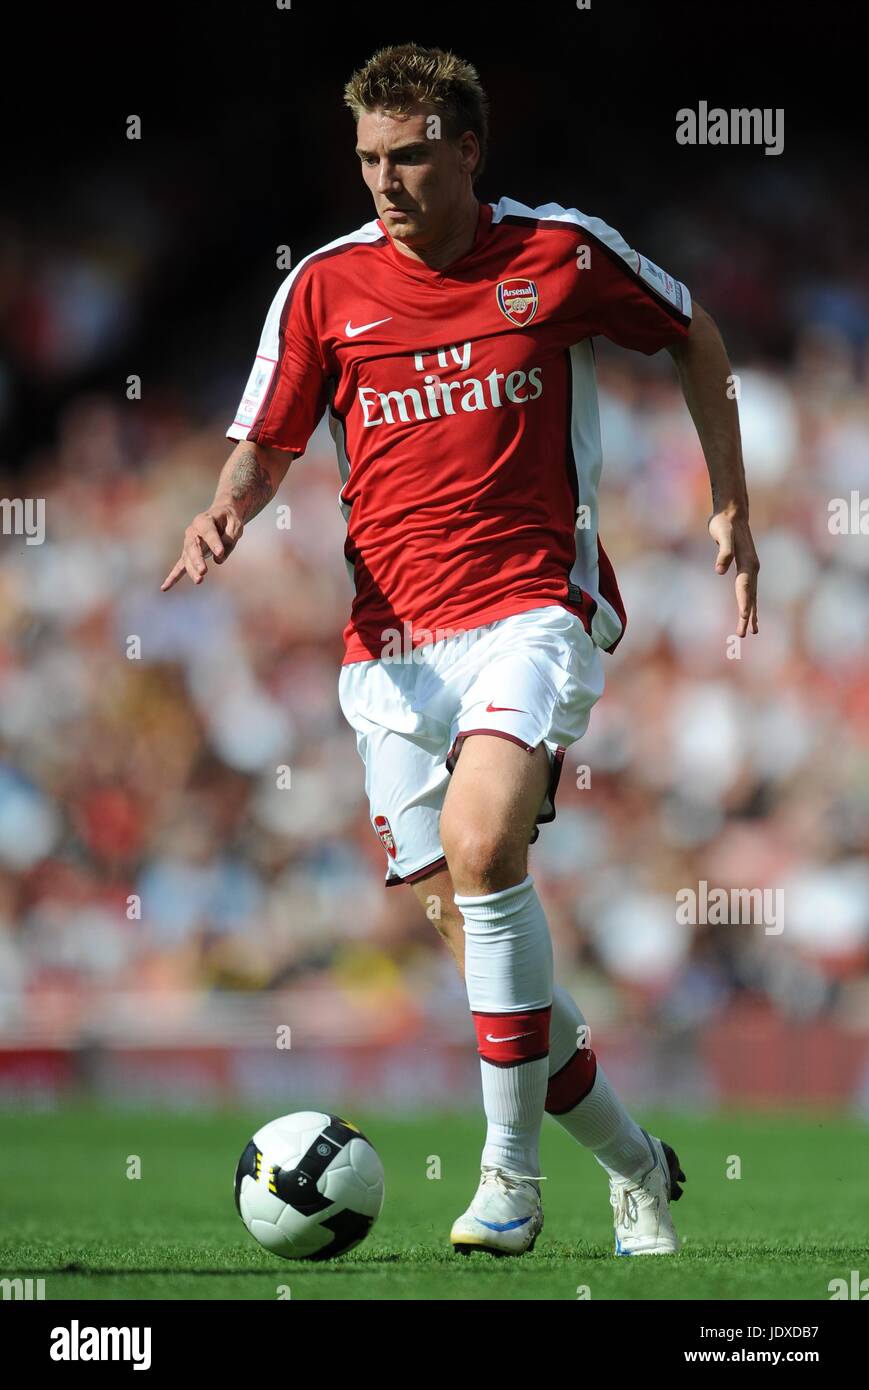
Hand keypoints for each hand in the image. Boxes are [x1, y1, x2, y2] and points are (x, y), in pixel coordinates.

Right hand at [161, 503, 243, 590]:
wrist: (221, 515)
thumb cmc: (229, 519)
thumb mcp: (235, 524)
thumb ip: (229, 539)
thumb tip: (218, 559)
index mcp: (204, 520)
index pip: (208, 532)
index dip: (214, 542)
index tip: (220, 553)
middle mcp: (193, 531)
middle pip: (192, 546)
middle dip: (197, 560)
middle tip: (204, 571)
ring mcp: (189, 543)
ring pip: (187, 558)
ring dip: (191, 570)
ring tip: (199, 580)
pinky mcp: (188, 553)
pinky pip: (180, 566)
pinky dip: (173, 577)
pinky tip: (164, 588)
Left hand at [708, 510, 758, 636]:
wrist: (732, 514)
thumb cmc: (724, 524)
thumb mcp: (722, 534)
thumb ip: (723, 552)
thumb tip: (720, 570)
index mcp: (748, 563)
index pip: (745, 588)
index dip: (744, 603)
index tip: (743, 618)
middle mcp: (752, 568)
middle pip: (750, 596)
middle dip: (747, 616)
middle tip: (743, 634)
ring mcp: (751, 569)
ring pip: (752, 595)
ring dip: (750, 613)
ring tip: (750, 631)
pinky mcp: (746, 568)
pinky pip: (748, 590)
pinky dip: (749, 602)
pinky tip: (747, 612)